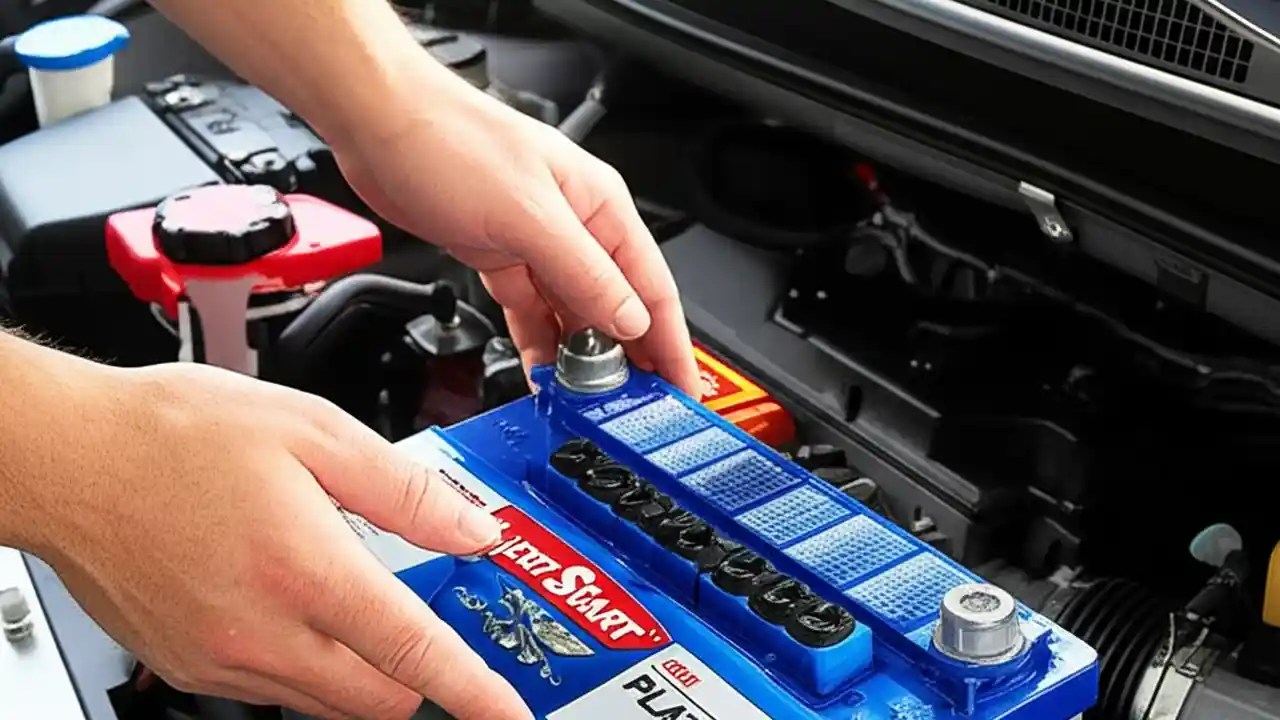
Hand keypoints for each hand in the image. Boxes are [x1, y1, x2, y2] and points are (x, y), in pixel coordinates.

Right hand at [22, 362, 531, 719]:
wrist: (69, 459)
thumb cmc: (173, 434)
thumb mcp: (312, 432)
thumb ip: (405, 491)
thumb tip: (472, 530)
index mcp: (305, 571)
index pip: (414, 654)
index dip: (475, 691)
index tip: (509, 712)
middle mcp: (263, 633)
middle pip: (380, 698)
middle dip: (423, 677)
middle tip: (434, 630)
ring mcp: (222, 661)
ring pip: (330, 703)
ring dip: (366, 672)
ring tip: (360, 604)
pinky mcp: (191, 667)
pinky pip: (277, 691)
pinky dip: (311, 667)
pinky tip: (300, 607)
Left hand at [330, 73, 700, 395]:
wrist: (378, 123)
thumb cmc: (450, 141)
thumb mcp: (529, 217)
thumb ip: (584, 273)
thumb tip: (630, 319)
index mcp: (599, 208)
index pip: (652, 288)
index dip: (672, 343)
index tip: (682, 388)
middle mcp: (574, 226)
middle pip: (617, 306)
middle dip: (630, 359)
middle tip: (638, 410)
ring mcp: (536, 241)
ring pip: (573, 313)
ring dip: (582, 358)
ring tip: (589, 402)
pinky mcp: (499, 253)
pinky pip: (531, 310)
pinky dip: (538, 343)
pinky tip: (543, 371)